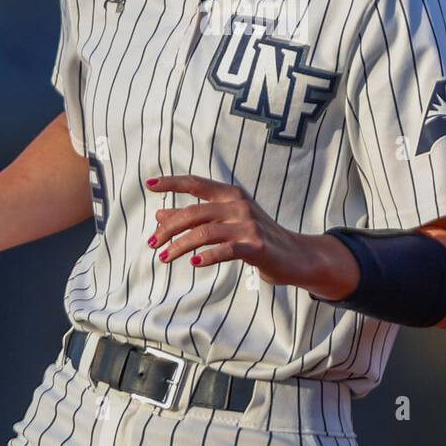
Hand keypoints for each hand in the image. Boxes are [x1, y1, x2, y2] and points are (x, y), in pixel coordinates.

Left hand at [145, 174, 315, 286]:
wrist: (296, 256)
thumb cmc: (257, 238)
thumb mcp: (225, 222)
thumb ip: (196, 217)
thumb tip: (159, 215)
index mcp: (231, 194)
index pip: (196, 184)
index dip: (171, 182)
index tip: (149, 184)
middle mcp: (239, 205)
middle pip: (194, 212)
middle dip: (168, 228)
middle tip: (153, 243)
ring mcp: (249, 225)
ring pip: (204, 232)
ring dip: (180, 246)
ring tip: (165, 258)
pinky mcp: (256, 246)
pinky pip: (226, 250)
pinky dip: (208, 256)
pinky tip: (195, 263)